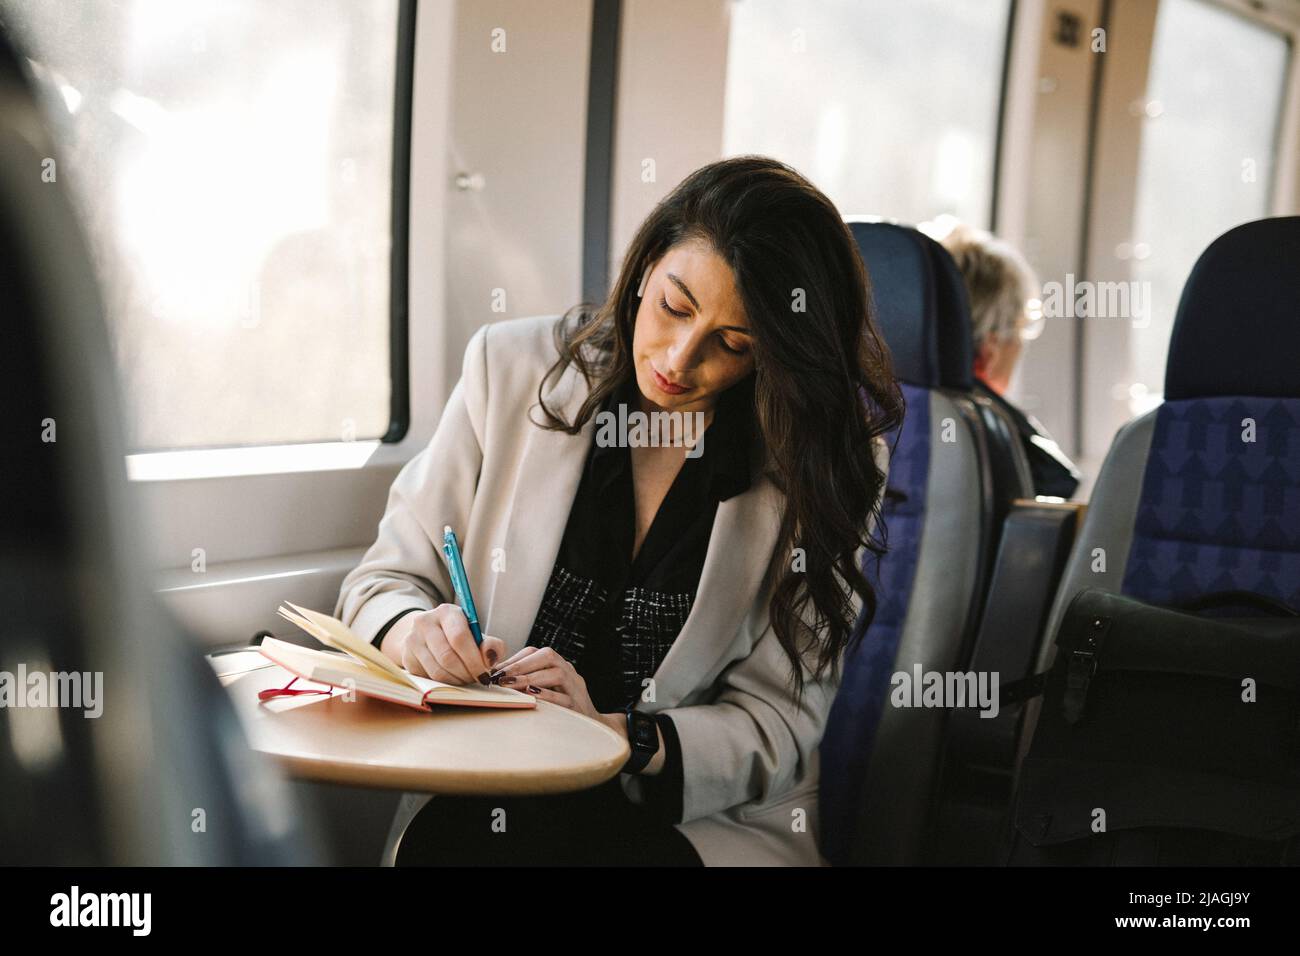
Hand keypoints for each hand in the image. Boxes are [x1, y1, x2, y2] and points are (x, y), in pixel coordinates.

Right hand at [385, 604, 504, 685]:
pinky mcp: (407, 657)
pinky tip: (453, 679)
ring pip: (437, 671)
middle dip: (466, 673)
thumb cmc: (460, 635)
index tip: (485, 673)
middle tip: (477, 679)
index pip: (459, 637)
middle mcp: (425, 622)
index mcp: (446, 612)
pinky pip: (429, 678)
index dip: (474, 659)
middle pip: (447, 656)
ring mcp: (412, 640)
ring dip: (457, 681)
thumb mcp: (477, 635)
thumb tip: (490, 659)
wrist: (429, 635)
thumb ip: (491, 645)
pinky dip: (445, 683)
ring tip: (467, 680)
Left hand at [490, 645, 600, 722]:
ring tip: (510, 686)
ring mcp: (576, 689)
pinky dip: (546, 696)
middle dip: (521, 665)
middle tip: (499, 677)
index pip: (537, 652)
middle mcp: (570, 673)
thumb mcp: (547, 690)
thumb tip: (494, 678)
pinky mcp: (579, 707)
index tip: (494, 670)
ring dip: (530, 678)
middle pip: (548, 656)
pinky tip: (530, 697)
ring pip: (557, 674)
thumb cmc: (562, 709)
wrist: (594, 727)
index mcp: (560, 666)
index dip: (515, 659)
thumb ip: (527, 681)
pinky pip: (564, 698)